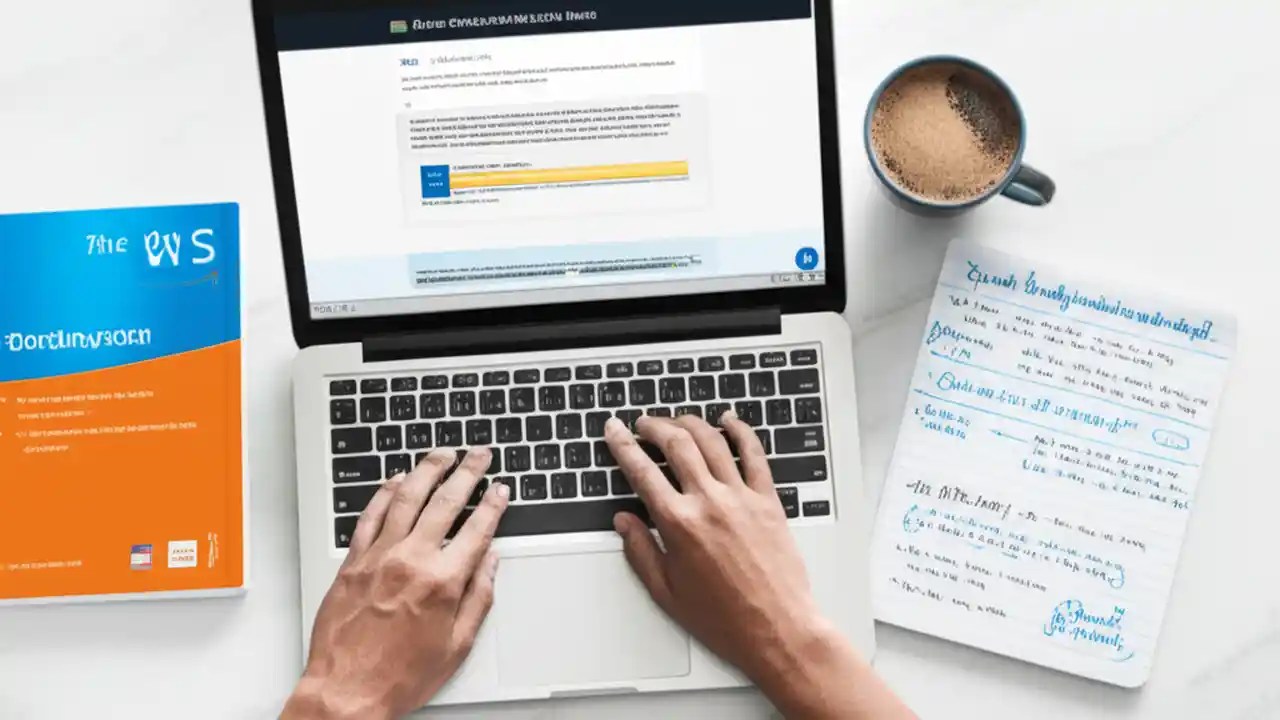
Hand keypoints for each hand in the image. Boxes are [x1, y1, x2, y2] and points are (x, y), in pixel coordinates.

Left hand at [282, 447, 509, 719]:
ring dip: (427, 469)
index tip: (500, 489)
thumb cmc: (398, 677)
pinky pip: (370, 516)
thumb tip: (490, 564)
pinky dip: (385, 492)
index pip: (477, 529)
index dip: (493, 504)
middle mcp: (411, 561)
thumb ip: (479, 598)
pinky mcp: (353, 562)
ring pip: (406, 497)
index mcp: (443, 583)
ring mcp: (379, 557)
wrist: (346, 691)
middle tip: (479, 455)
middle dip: (468, 472)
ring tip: (442, 454)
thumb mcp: (457, 646)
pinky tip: (396, 480)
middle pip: (445, 501)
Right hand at [606, 414, 914, 719]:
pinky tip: (730, 421)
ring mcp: (741, 498)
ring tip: (676, 420)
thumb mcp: (666, 592)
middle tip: (643, 424)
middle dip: (654, 426)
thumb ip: (640, 551)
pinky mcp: (768, 501)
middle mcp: (709, 503)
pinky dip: (740, 431)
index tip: (614, 430)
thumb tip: (623, 521)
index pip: (642, 471)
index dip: (623, 445)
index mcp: (678, 525)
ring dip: (690, 423)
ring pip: (712, 441)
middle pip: (676, 444)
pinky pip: (754, 454)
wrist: (777, 629)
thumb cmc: (724, 619)